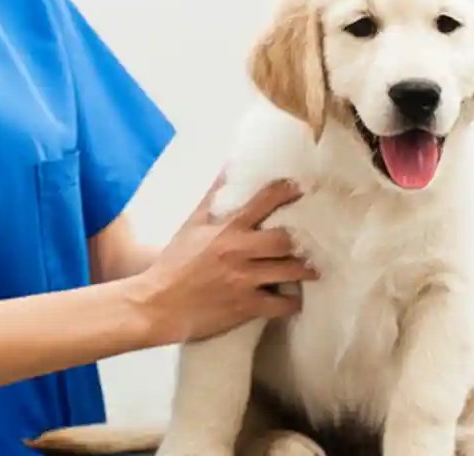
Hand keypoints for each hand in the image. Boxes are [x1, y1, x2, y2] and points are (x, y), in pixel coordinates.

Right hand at [129, 174, 316, 344]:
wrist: (157, 304)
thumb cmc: (175, 262)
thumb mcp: (192, 224)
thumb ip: (214, 197)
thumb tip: (229, 167)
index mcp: (227, 229)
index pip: (264, 201)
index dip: (287, 192)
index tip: (301, 189)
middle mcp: (239, 251)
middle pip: (286, 240)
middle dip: (303, 240)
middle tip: (315, 240)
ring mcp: (244, 280)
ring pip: (290, 271)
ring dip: (306, 270)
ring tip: (314, 269)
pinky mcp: (246, 307)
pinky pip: (282, 304)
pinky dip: (292, 302)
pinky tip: (295, 299)